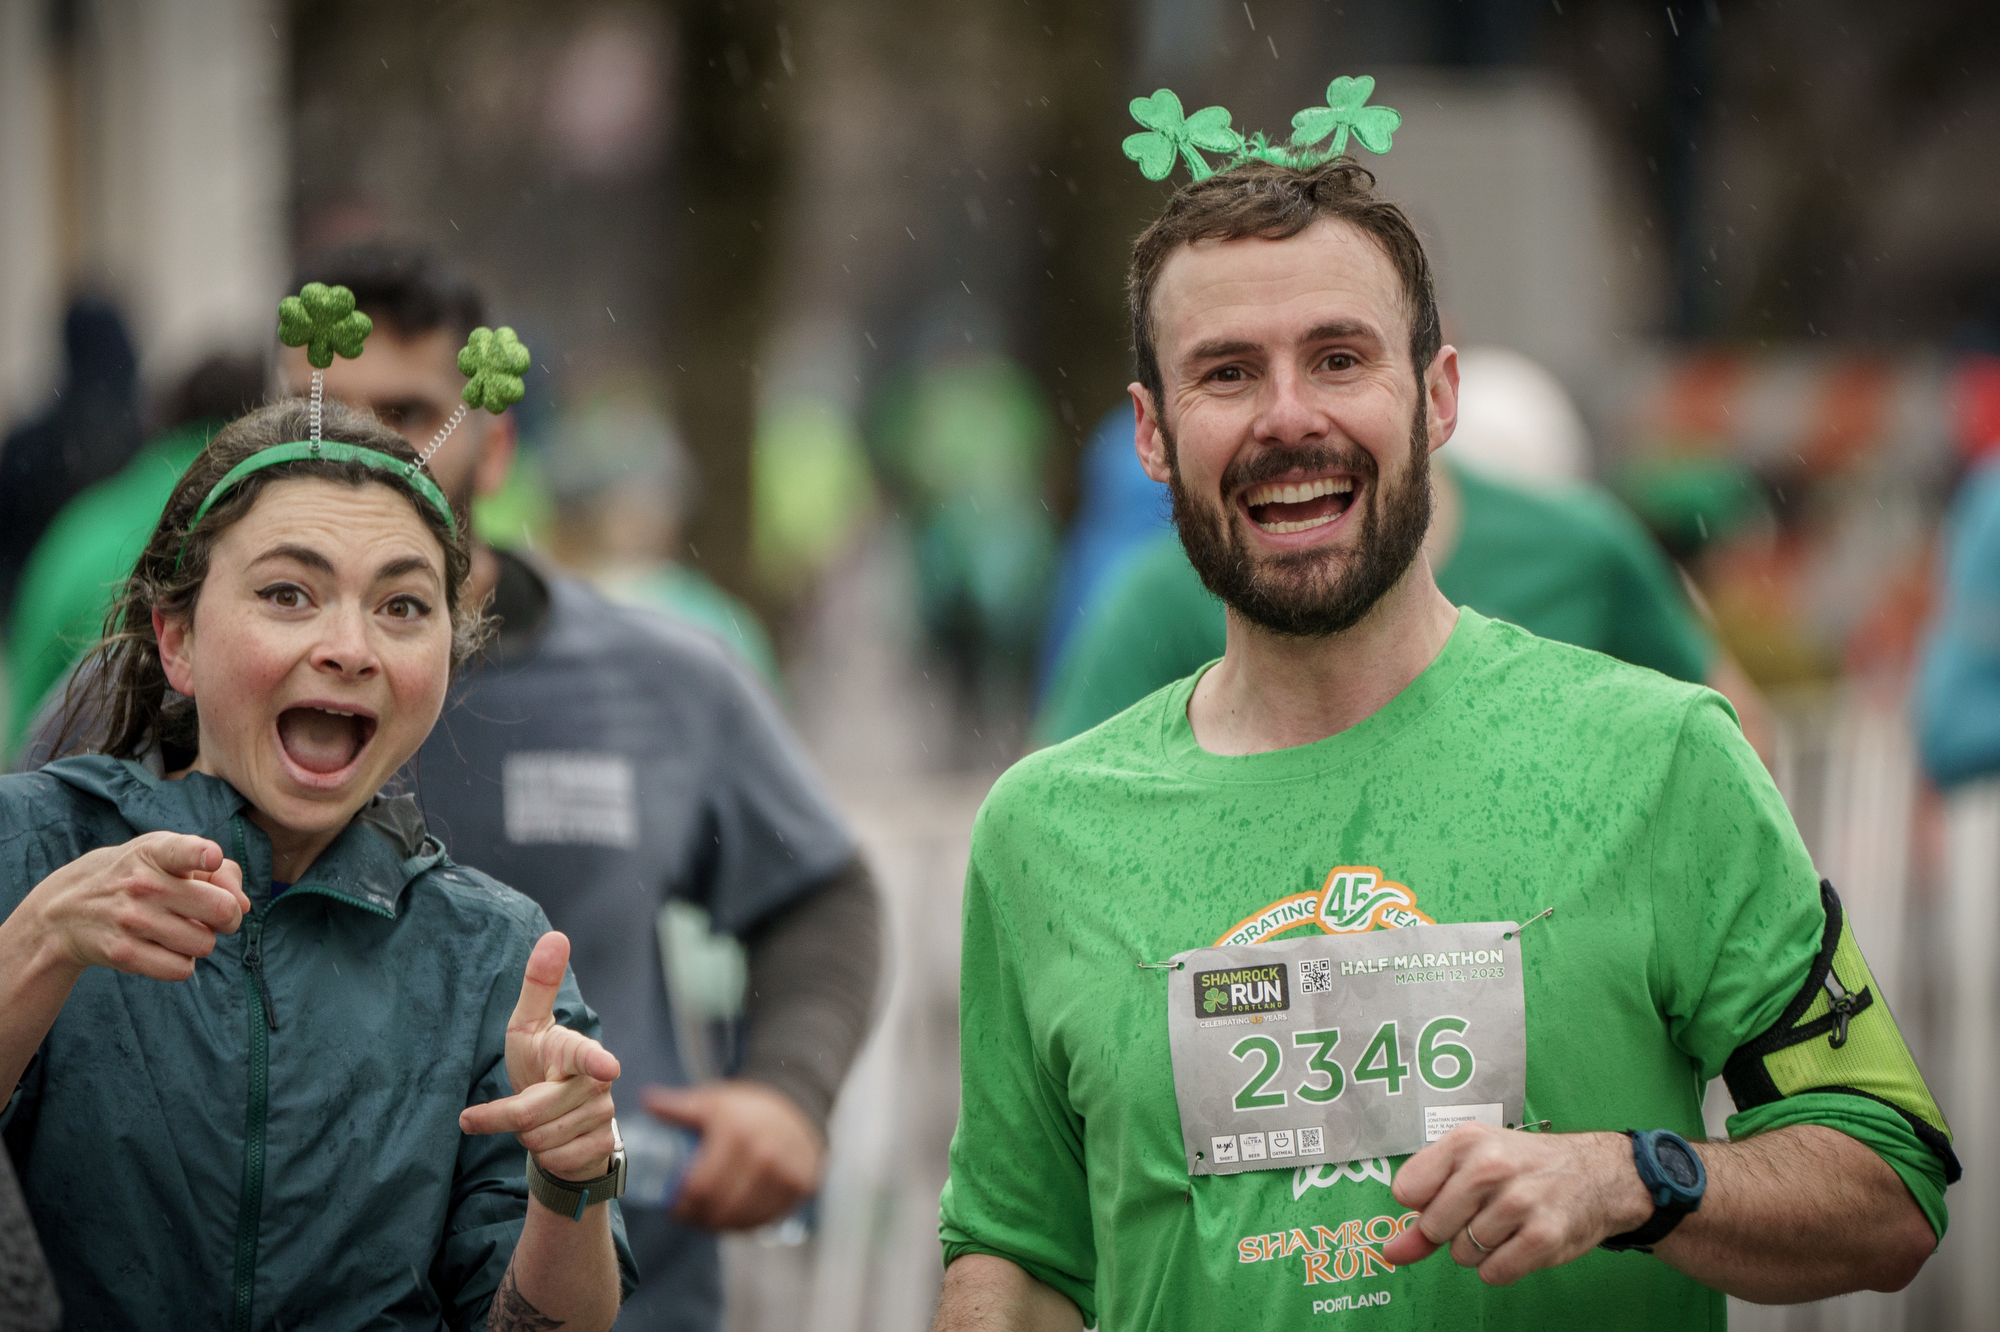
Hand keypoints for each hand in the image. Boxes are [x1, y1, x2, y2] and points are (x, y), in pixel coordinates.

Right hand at [24, 832, 248, 981]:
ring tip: (180, 929)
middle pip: (222, 910)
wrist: (67, 908)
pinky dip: (181, 963)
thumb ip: (220, 872)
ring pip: (205, 944)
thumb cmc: (137, 876)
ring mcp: (130, 920)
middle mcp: (143, 884)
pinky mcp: (122, 953)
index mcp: (156, 852)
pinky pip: (181, 969)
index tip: (209, 858)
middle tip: (215, 915)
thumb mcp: (169, 856)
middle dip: (228, 917)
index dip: (202, 854)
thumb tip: (245, 905)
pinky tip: (164, 948)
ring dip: (201, 941)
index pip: (183, 850)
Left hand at [459, 931, 622, 1183]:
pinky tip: (552, 1143)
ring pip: (541, 1140)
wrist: (557, 1119)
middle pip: (531, 1112)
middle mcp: (598, 1083)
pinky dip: (543, 1157)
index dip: (596, 1061)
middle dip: (505, 1117)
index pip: (586, 1055)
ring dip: (525, 1137)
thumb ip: (538, 985)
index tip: (607, 1067)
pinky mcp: (603, 1147)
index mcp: (577, 1050)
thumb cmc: (539, 1065)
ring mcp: (604, 1116)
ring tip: (537, 1122)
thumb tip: (555, 935)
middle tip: (509, 1108)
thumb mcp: (528, 1027)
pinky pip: (556, 1161)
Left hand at [642, 1080, 824, 1229]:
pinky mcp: (801, 1186)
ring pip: (743, 1218)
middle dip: (697, 1218)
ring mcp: (786, 1173)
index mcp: (737, 1133)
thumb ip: (678, 1105)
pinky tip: (730, 1221)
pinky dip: (744, 1225)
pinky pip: (765, 1219)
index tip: (672, 1206)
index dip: (682, 1204)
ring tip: (705, 1220)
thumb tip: (646, 1101)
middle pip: (720, 1206)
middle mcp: (765, 1155)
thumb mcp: (713, 1102)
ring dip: (719, 1225)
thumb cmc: (747, 1108)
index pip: (701, 1186)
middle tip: (686, 1216)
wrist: (798, 1105)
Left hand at [1381, 1124, 1653, 1285]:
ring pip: (1463, 1253)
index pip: (1406, 1190)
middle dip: (1451, 1231)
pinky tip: (1519, 1243)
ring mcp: (1518, 1201)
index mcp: (1466, 1141)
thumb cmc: (1525, 1168)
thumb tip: (1391, 1252)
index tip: (1444, 1198)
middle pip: (1433, 1227)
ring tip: (1506, 1224)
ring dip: (1480, 1250)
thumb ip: (1425, 1209)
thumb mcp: (1471, 1166)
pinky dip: (1501, 1267)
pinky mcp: (1543, 1235)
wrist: (1596, 1174)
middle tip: (1481, 1212)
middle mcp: (1490, 1167)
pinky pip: (1493, 1273)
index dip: (1422, 1204)